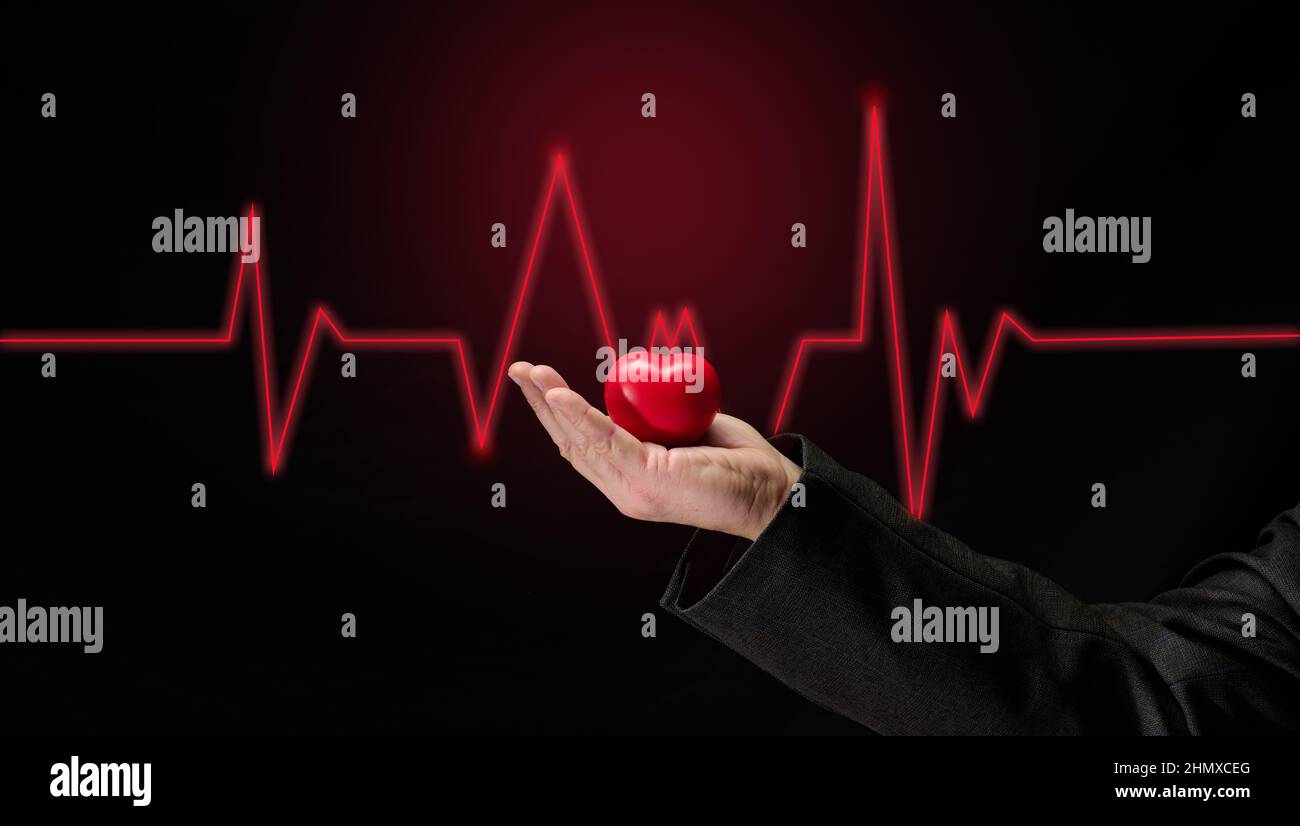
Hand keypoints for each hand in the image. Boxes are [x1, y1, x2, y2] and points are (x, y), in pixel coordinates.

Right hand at [508, 361, 801, 540]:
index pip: (580, 444)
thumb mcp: (686, 429)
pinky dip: (580, 415)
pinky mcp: (647, 483)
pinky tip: (560, 395)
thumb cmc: (735, 459)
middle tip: (519, 369)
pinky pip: (606, 442)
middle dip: (540, 402)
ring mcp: (632, 491)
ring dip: (552, 402)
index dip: (553, 412)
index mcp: (628, 479)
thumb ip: (659, 417)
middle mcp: (623, 489)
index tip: (537, 380)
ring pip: (581, 439)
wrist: (771, 492)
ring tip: (531, 372)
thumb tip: (644, 386)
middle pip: (569, 441)